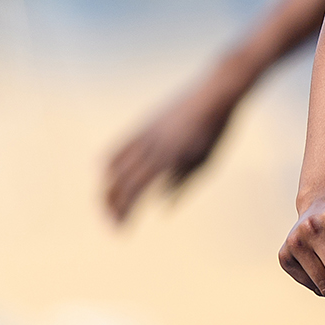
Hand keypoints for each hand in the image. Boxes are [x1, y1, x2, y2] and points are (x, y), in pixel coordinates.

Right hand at [104, 75, 242, 224]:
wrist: (215, 93)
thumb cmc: (215, 130)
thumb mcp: (204, 161)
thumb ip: (182, 183)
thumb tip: (162, 208)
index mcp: (167, 159)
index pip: (137, 192)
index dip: (126, 213)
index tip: (121, 231)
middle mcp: (150, 146)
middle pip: (121, 182)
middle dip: (112, 206)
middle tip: (112, 225)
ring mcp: (144, 133)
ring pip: (114, 164)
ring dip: (108, 187)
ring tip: (109, 204)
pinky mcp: (145, 123)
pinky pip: (120, 146)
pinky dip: (111, 163)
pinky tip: (109, 174)